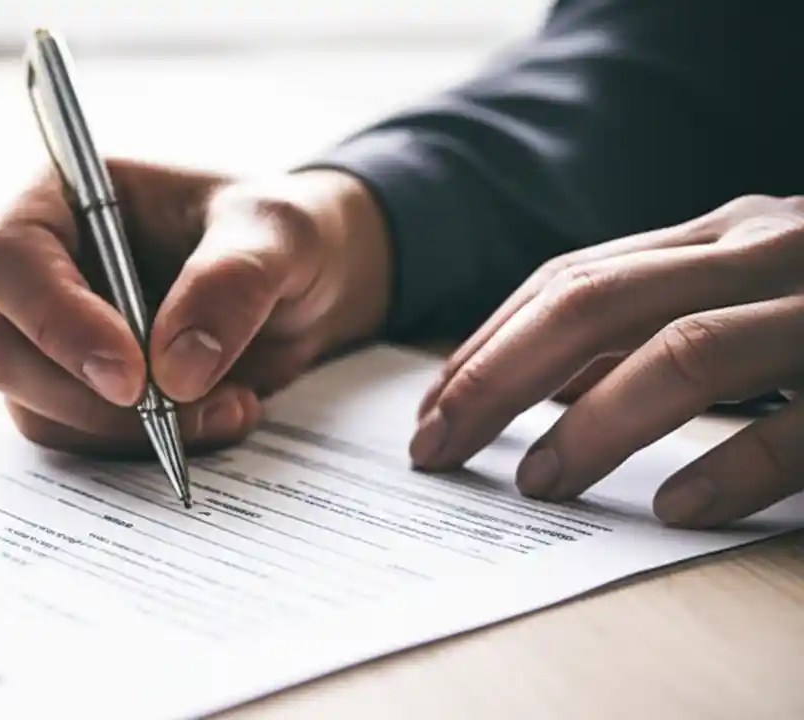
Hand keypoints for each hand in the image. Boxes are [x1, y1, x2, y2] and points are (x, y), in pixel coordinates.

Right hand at [0, 160, 390, 455]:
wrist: (301, 284)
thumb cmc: (275, 229)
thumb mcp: (278, 230)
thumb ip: (232, 281)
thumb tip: (176, 371)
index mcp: (59, 198)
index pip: (5, 259)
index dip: (54, 321)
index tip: (132, 376)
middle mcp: (36, 271)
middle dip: (89, 397)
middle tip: (180, 407)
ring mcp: (48, 340)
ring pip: (37, 410)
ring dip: (128, 432)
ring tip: (230, 405)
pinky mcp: (75, 395)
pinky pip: (80, 441)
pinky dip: (146, 448)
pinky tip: (220, 416)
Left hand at [411, 195, 803, 527]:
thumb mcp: (747, 288)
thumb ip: (654, 318)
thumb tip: (545, 383)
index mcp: (722, 238)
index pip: (573, 280)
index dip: (489, 344)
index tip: (432, 409)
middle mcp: (763, 255)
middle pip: (597, 306)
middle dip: (499, 379)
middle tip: (437, 448)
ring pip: (684, 352)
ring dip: (594, 424)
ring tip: (535, 484)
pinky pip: (794, 429)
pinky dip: (728, 468)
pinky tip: (674, 508)